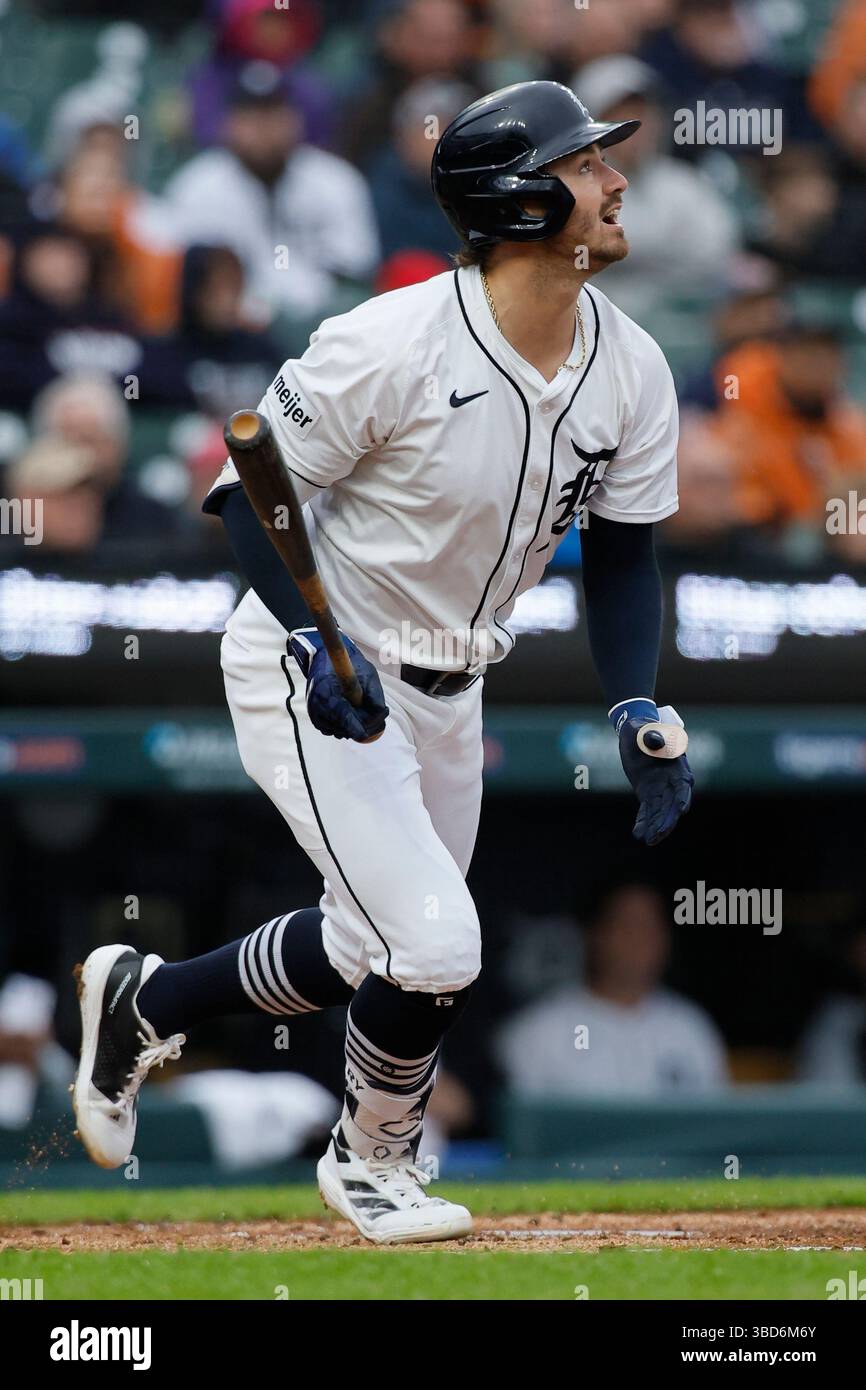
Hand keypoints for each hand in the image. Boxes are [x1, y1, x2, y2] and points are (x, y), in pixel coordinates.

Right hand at [289, 628, 388, 741]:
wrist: (324, 661)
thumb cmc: (349, 665)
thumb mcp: (367, 674)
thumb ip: (375, 695)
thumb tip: (382, 714)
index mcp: (326, 693)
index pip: (342, 716)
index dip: (355, 727)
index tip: (364, 734)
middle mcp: (317, 707)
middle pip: (346, 728)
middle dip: (364, 722)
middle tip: (375, 708)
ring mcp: (316, 716)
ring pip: (344, 732)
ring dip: (356, 723)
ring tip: (357, 703)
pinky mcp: (318, 722)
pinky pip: (338, 731)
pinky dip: (347, 724)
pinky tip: (349, 709)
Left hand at [618, 704, 693, 845]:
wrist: (634, 732)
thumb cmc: (643, 728)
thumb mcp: (645, 729)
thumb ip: (653, 736)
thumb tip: (656, 742)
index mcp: (677, 765)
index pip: (683, 784)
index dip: (682, 797)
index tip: (681, 810)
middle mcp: (672, 780)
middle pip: (672, 804)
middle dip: (667, 820)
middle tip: (659, 835)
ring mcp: (660, 788)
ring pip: (661, 811)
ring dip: (656, 826)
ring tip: (649, 841)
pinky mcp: (648, 793)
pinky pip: (647, 810)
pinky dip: (643, 821)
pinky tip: (638, 833)